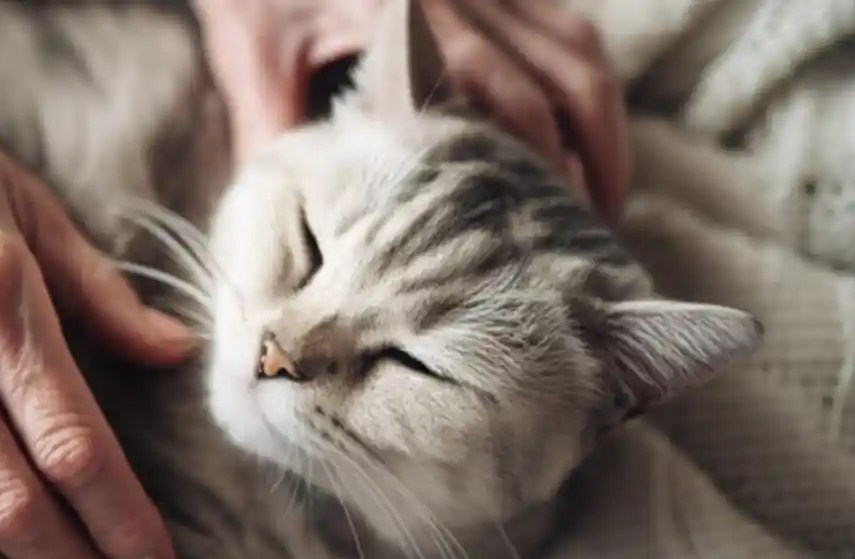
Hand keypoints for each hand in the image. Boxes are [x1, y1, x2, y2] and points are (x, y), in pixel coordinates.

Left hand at [194, 0, 628, 221]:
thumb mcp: (253, 56)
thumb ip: (273, 138)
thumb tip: (282, 235)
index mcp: (407, 13)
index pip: (505, 103)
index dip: (535, 176)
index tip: (536, 238)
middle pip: (563, 82)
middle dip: (585, 167)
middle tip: (581, 240)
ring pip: (580, 52)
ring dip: (601, 130)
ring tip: (599, 203)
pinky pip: (566, 29)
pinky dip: (584, 90)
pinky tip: (584, 141)